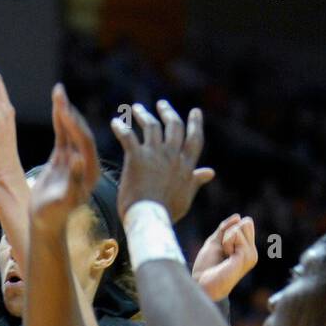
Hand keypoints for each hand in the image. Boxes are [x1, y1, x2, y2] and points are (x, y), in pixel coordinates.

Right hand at [29, 84, 99, 233]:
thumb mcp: (63, 200)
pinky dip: (58, 120)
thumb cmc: (54, 216)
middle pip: (80, 133)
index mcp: (91, 173)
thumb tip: (77, 158)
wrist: (44, 223)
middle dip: (70, 113)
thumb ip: (73, 180)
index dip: (76, 126)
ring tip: (58, 90)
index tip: (65, 110)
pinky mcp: (63, 158)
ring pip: (71, 131)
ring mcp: (74, 159)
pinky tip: (56, 103)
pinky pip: (62, 135)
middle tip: (60, 93)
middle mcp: (86, 164)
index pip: (85, 144)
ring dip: (64, 111)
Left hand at [112, 99, 214, 221]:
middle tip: (161, 105)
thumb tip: (210, 172)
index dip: (195, 124)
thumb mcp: (185, 197)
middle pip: (173, 126)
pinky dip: (121, 127)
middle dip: (168, 113)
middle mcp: (172, 156)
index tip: (194, 112)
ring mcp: (155, 155)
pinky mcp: (137, 157)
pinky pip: (128, 136)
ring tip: (136, 109)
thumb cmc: (167, 214)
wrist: (150, 219)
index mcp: (186, 166)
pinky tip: (115, 122)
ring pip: (151, 126)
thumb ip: (196, 181)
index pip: (194, 139)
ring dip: (143, 115)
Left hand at [192, 213, 257, 300]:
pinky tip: (226, 257)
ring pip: (241, 226)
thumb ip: (225, 229)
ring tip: (224, 256)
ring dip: (227, 238)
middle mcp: (251, 253)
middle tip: (223, 251)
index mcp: (245, 250)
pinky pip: (236, 234)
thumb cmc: (206, 267)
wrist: (202, 284)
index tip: (222, 247)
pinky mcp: (247, 256)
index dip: (229, 230)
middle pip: (247, 222)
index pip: (246, 223)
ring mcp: (251, 255)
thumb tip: (238, 216)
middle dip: (229, 232)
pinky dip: (226, 243)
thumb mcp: (215, 242)